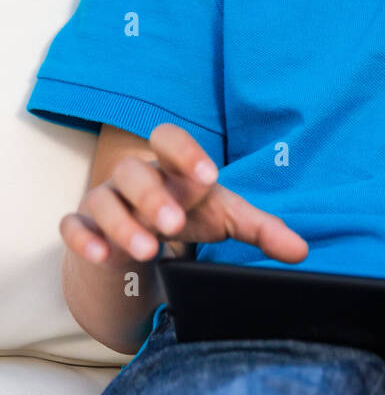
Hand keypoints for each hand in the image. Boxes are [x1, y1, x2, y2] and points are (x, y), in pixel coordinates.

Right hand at [60, 122, 308, 270]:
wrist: (145, 235)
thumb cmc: (189, 214)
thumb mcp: (225, 217)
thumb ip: (262, 230)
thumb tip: (301, 251)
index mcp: (170, 165)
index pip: (170, 139)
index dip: (186, 152)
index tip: (208, 175)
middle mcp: (134, 177)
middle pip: (133, 171)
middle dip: (153, 196)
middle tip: (174, 224)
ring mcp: (105, 200)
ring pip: (102, 200)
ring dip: (122, 224)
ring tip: (147, 250)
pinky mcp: (83, 227)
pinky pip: (73, 226)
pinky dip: (84, 240)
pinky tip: (101, 256)